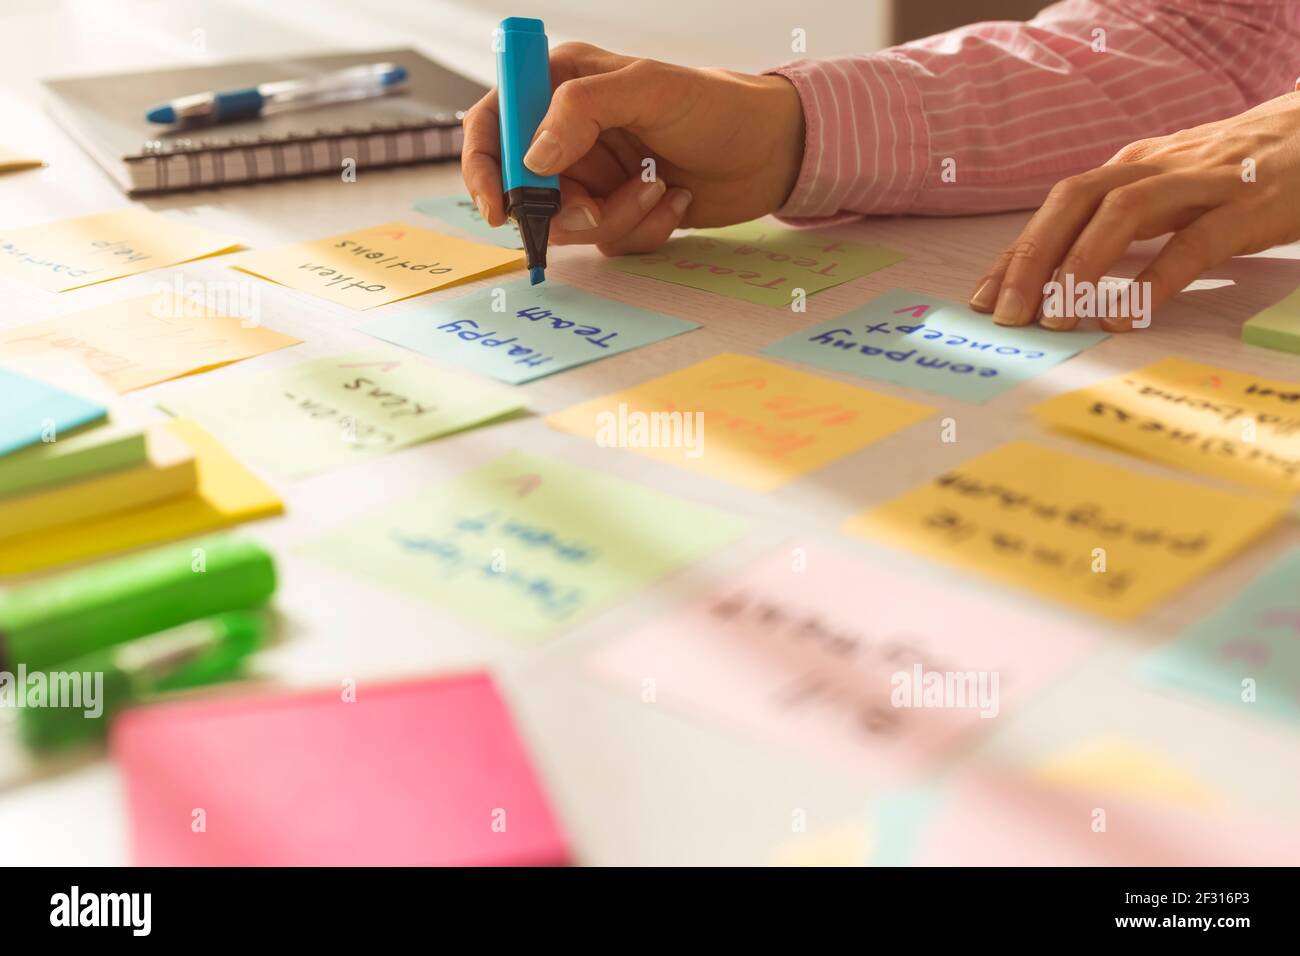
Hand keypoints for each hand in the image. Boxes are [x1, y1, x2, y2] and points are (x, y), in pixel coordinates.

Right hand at [461, 42, 804, 255]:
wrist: (772, 152)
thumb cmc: (716, 106)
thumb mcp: (649, 89)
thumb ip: (582, 109)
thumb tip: (531, 156)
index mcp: (562, 87)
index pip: (492, 124)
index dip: (484, 166)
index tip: (499, 206)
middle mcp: (569, 133)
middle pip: (525, 190)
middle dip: (565, 210)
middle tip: (600, 210)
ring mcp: (593, 175)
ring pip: (568, 225)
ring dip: (616, 218)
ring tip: (660, 189)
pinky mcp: (618, 210)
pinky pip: (606, 241)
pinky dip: (641, 231)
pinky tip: (674, 202)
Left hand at [969, 90, 1299, 330]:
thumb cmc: (1238, 173)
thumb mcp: (1169, 190)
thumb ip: (1120, 221)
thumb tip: (1057, 271)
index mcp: (1131, 167)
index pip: (1058, 207)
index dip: (1016, 252)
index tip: (983, 298)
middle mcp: (1156, 167)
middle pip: (1076, 201)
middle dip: (1033, 257)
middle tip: (1010, 313)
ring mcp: (1201, 184)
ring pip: (1123, 212)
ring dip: (1083, 265)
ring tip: (1059, 316)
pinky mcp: (1247, 207)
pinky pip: (1194, 242)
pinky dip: (1156, 279)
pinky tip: (1129, 316)